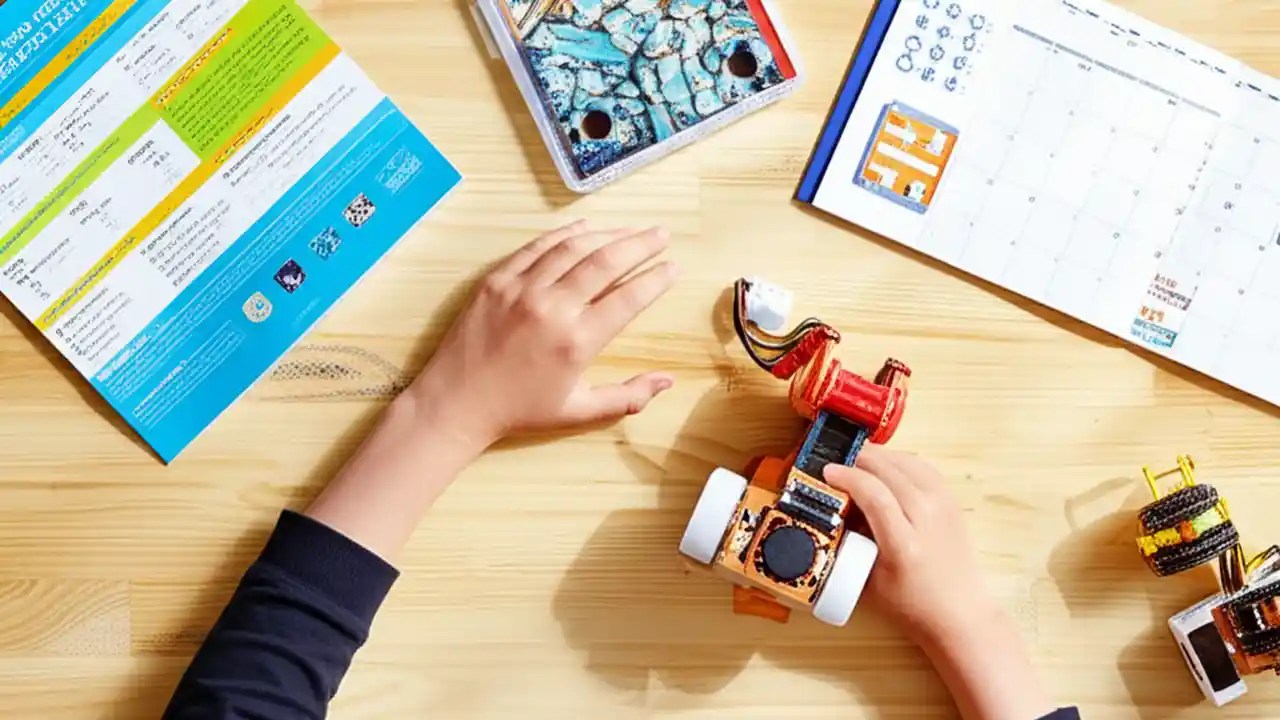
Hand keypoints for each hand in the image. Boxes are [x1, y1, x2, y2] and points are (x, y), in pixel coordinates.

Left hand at [411, 220, 678, 450]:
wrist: (456, 402)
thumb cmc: (520, 411)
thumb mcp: (579, 411)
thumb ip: (628, 396)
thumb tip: (668, 381)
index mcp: (577, 341)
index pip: (629, 298)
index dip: (656, 279)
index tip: (673, 267)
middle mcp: (553, 308)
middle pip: (606, 262)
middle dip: (640, 244)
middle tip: (662, 234)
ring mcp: (522, 289)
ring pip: (573, 248)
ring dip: (608, 235)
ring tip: (631, 230)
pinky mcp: (497, 280)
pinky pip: (537, 248)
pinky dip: (564, 235)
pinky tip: (585, 229)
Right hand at [826, 449, 1055, 719]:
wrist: (959, 612)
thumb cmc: (912, 603)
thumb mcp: (870, 580)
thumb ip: (852, 543)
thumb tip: (837, 508)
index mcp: (903, 543)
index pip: (873, 493)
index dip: (847, 476)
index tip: (827, 471)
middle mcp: (927, 518)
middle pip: (889, 470)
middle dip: (858, 459)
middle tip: (836, 461)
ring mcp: (943, 506)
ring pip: (907, 462)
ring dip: (879, 456)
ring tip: (857, 459)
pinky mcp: (952, 501)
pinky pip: (923, 468)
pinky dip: (900, 461)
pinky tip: (886, 465)